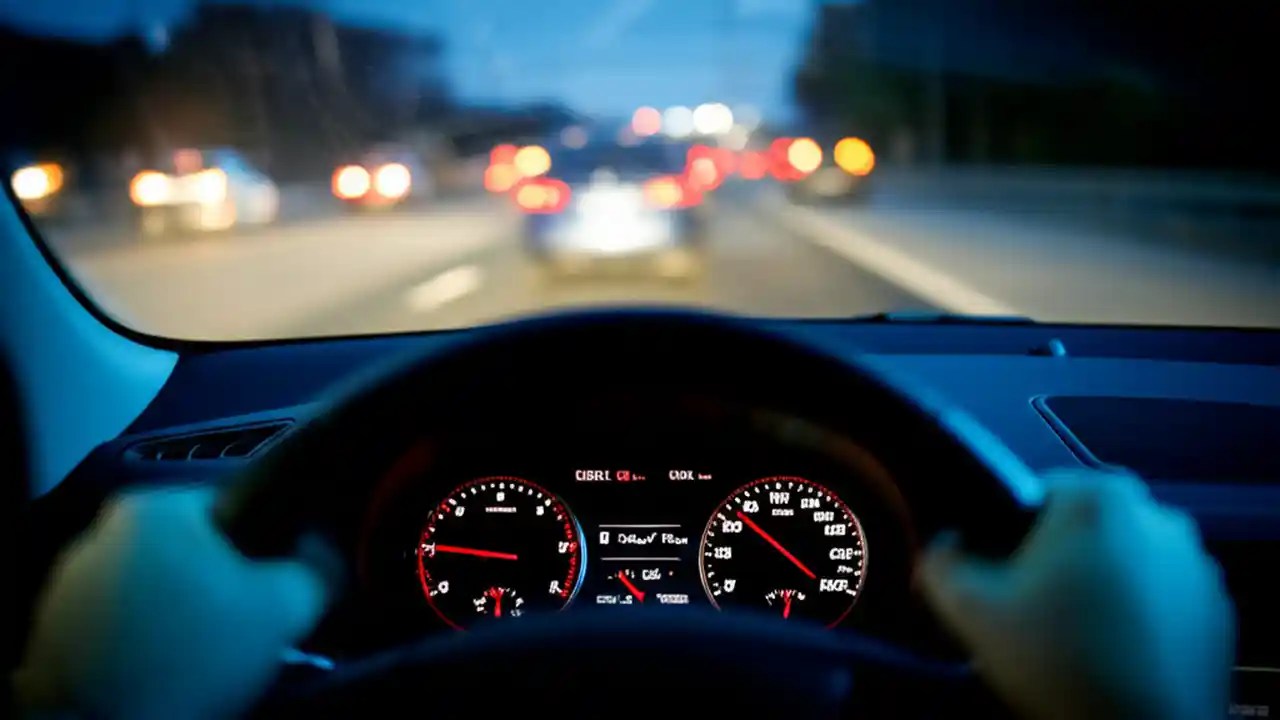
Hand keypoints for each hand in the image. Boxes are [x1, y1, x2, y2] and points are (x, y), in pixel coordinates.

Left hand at [15, 486, 329, 719]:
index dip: (273, 550)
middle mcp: (105, 528)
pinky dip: (151, 638)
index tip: (280, 590)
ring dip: (187, 614)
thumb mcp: (283, 608)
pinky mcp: (55, 628)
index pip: (241, 508)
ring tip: (207, 655)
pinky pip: (127, 621)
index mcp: (157, 506)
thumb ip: (318, 564)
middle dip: (226, 585)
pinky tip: (169, 668)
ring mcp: (71, 580)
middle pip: (199, 550)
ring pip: (161, 587)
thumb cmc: (193, 655)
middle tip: (248, 629)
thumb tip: (324, 549)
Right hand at [916, 469, 1233, 719]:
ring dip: (1099, 587)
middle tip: (1035, 615)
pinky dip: (1137, 616)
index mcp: (1099, 497)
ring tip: (1076, 639)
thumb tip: (941, 546)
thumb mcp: (973, 611)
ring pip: (1123, 562)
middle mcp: (1159, 514)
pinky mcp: (1218, 609)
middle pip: (1081, 528)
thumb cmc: (1059, 661)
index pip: (1033, 495)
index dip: (1008, 539)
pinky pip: (1161, 597)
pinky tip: (1114, 654)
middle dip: (1056, 562)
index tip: (1004, 583)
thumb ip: (940, 562)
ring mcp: (1197, 563)